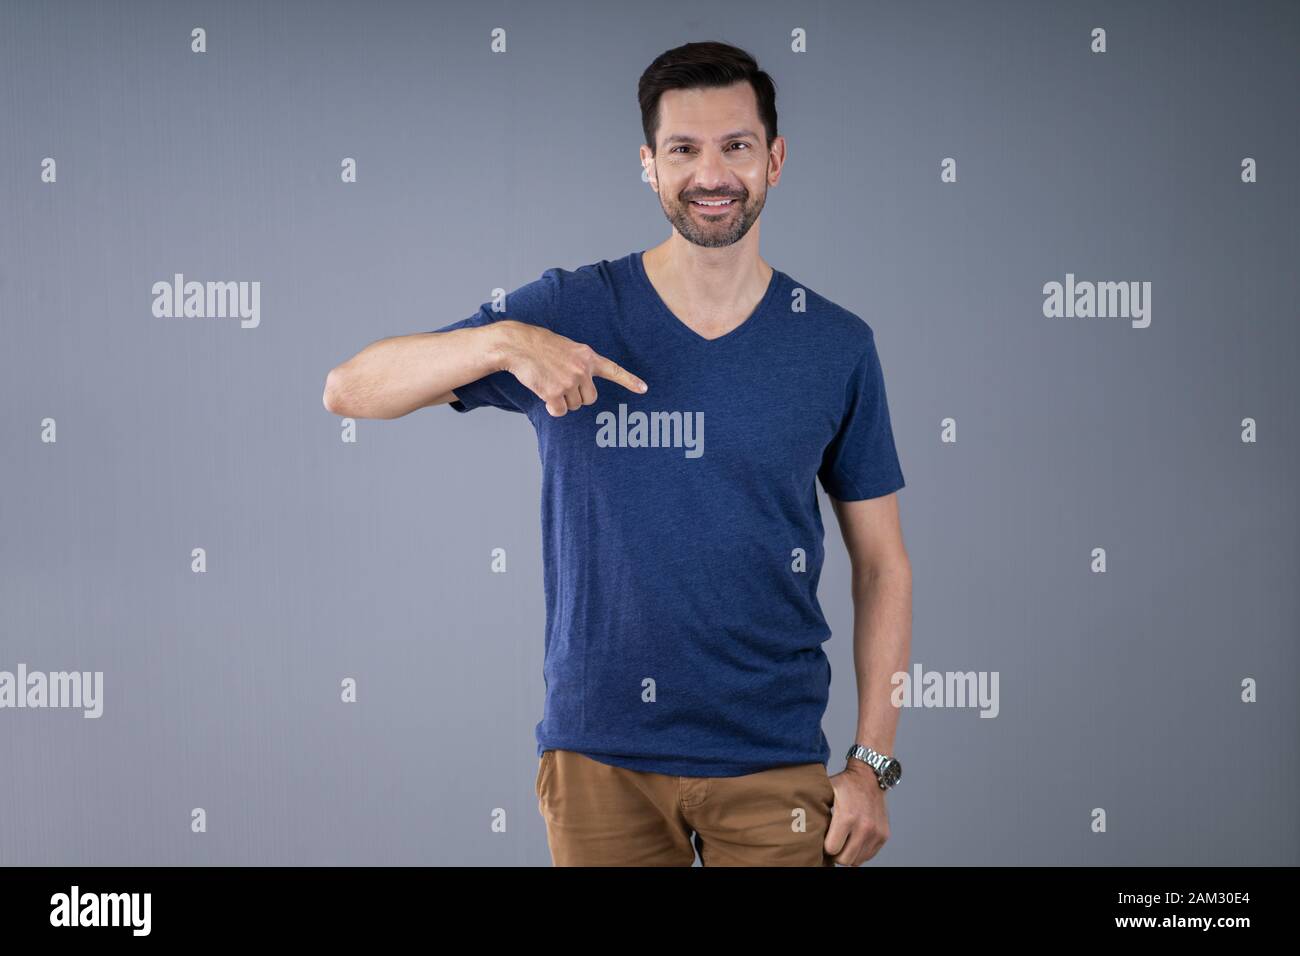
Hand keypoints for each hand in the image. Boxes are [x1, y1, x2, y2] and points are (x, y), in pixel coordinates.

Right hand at [496, 321, 646, 417]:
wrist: (518, 344)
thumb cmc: (541, 345)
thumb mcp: (568, 347)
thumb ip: (581, 363)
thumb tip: (585, 384)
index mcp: (587, 356)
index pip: (613, 371)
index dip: (629, 381)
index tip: (644, 389)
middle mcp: (581, 370)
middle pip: (590, 399)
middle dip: (578, 397)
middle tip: (562, 384)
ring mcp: (569, 382)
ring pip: (574, 406)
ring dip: (562, 401)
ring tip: (549, 383)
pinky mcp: (554, 393)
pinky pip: (560, 411)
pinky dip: (552, 408)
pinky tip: (544, 393)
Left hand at [823, 762, 890, 864]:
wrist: (870, 777)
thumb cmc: (846, 784)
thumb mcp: (826, 790)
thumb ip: (815, 808)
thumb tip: (799, 824)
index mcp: (847, 817)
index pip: (832, 849)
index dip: (825, 846)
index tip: (824, 839)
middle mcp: (864, 827)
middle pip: (845, 860)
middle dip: (836, 854)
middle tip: (832, 843)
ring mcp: (876, 833)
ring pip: (857, 861)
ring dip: (848, 854)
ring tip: (843, 841)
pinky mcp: (883, 835)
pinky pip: (868, 855)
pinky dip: (860, 852)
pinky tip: (854, 840)